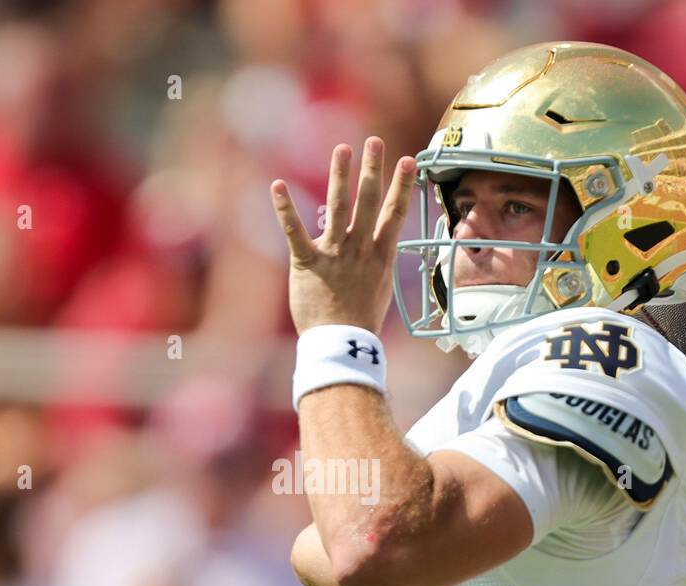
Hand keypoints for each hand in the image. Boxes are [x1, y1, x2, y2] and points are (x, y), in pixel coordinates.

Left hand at [270, 136, 415, 334]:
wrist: (341, 344)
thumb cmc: (360, 322)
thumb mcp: (378, 289)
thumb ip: (376, 263)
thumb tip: (379, 249)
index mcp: (380, 256)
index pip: (395, 214)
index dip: (403, 186)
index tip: (409, 161)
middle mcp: (359, 249)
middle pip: (369, 202)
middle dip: (373, 169)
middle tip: (374, 142)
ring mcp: (334, 254)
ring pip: (338, 207)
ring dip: (340, 176)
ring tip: (342, 149)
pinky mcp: (307, 263)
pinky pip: (294, 231)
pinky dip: (285, 208)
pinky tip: (276, 185)